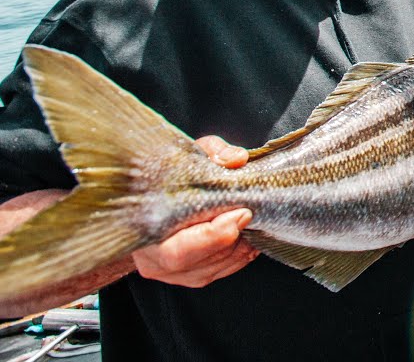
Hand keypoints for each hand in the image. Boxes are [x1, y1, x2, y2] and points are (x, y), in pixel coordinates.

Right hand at [131, 136, 258, 287]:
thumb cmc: (170, 176)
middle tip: (250, 214)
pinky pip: (223, 271)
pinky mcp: (192, 276)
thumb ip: (214, 152)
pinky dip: (241, 254)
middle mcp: (155, 261)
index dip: (213, 236)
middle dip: (232, 238)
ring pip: (215, 269)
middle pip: (201, 262)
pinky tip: (248, 234)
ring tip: (251, 221)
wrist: (152, 196)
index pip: (178, 251)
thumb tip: (237, 159)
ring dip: (240, 246)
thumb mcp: (190, 154)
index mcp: (145, 231)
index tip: (241, 213)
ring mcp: (173, 273)